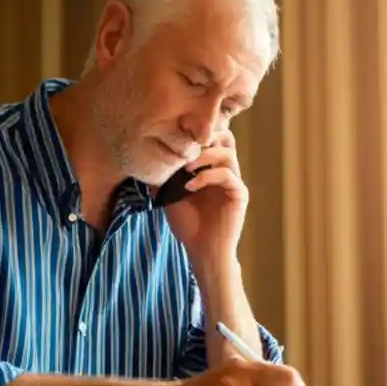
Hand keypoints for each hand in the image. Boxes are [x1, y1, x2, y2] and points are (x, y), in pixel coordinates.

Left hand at [164, 130, 245, 267]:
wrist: (202, 251)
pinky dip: (207, 176)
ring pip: (227, 153)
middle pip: (226, 138)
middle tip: (185, 147)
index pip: (212, 139)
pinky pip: (228, 175)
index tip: (176, 138)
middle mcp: (225, 171)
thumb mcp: (170, 196)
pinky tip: (190, 186)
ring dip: (204, 156)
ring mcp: (234, 182)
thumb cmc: (188, 226)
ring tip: (185, 168)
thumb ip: (164, 177)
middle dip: (206, 138)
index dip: (197, 133)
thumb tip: (147, 159)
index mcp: (212, 168)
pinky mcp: (239, 194)